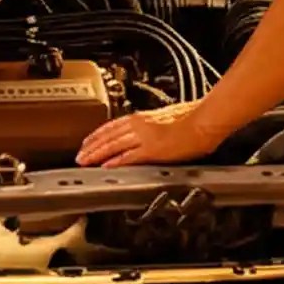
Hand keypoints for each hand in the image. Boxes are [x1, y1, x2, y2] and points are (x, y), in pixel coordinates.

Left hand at [75, 100, 225, 167]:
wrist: (203, 121)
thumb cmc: (191, 118)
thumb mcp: (164, 118)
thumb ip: (149, 126)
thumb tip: (143, 132)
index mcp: (142, 117)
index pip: (112, 126)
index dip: (97, 135)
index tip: (87, 142)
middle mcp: (139, 125)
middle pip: (108, 136)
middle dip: (91, 146)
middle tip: (79, 155)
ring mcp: (144, 137)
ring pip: (114, 145)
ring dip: (97, 154)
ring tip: (85, 161)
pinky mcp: (152, 150)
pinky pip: (129, 156)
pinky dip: (116, 161)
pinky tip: (106, 166)